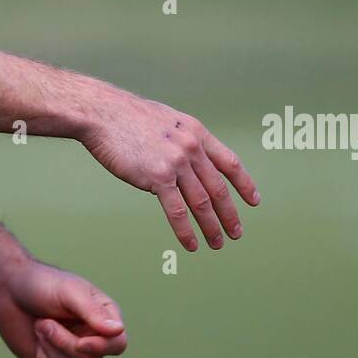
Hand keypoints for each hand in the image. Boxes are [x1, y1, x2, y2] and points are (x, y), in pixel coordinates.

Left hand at [0, 258, 126, 357]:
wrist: (6, 288)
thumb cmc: (41, 283)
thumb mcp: (69, 292)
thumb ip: (93, 312)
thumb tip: (118, 330)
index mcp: (101, 316)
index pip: (117, 343)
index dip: (102, 348)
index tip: (81, 342)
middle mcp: (90, 336)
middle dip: (65, 343)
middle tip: (45, 321)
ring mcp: (70, 352)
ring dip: (51, 349)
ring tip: (40, 325)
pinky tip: (35, 341)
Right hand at [82, 91, 259, 251]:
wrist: (103, 113)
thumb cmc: (127, 116)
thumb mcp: (166, 120)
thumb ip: (181, 139)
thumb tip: (187, 161)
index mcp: (196, 132)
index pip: (229, 162)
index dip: (244, 184)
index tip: (253, 201)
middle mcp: (191, 147)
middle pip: (219, 187)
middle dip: (229, 214)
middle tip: (236, 233)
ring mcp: (176, 163)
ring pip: (202, 202)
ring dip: (211, 226)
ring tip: (217, 243)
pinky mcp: (157, 177)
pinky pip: (177, 211)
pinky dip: (186, 231)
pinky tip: (192, 244)